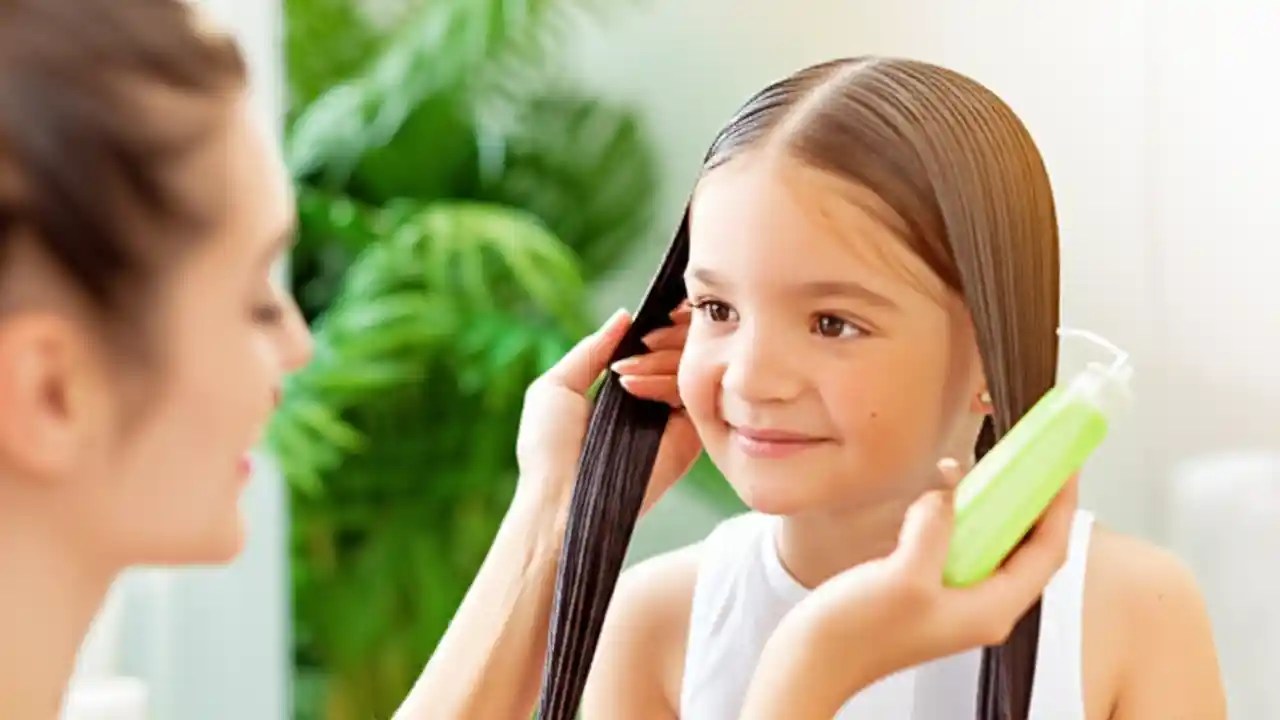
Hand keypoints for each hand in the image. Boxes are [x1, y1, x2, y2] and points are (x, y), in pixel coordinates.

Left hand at [514, 306, 700, 515]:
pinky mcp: (690, 438)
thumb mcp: (556, 387)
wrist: (561, 498)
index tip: (653, 314)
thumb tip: (625, 316)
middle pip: (684, 348)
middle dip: (665, 334)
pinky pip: (697, 394)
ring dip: (660, 357)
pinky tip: (635, 390)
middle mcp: (656, 401)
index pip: (660, 345)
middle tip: (642, 341)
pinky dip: (669, 380)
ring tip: (624, 377)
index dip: (661, 324)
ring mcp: (675, 419)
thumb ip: (592, 349)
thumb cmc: (548, 450)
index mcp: (628, 389)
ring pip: (693, 366)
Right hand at [747, 460, 1078, 714]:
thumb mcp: (903, 575)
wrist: (811, 661)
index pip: (1047, 551)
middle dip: (1029, 501)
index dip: (1060, 506)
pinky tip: (937, 497)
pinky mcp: (924, 591)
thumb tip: (947, 493)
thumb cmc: (856, 636)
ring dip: (988, 506)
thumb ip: (935, 527)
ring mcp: (952, 600)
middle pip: (1023, 546)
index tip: (1065, 466)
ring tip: (986, 469)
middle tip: (1032, 460)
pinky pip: (954, 546)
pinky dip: (953, 517)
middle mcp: (979, 606)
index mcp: (990, 610)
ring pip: (988, 543)